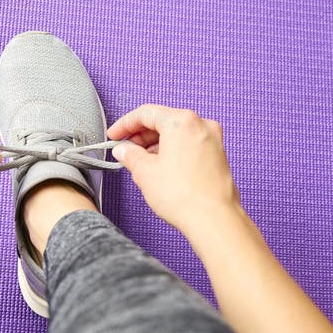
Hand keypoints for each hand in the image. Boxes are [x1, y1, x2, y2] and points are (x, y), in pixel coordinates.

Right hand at [108, 105, 241, 236]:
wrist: (214, 219)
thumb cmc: (185, 196)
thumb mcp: (145, 172)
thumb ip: (130, 155)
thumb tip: (123, 150)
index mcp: (182, 121)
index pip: (146, 113)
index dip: (125, 124)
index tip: (115, 135)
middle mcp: (201, 125)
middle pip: (163, 121)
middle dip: (141, 135)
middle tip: (125, 150)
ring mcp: (212, 140)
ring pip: (177, 133)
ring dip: (156, 144)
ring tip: (141, 162)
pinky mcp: (217, 155)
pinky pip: (189, 144)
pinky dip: (172, 150)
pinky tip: (161, 167)